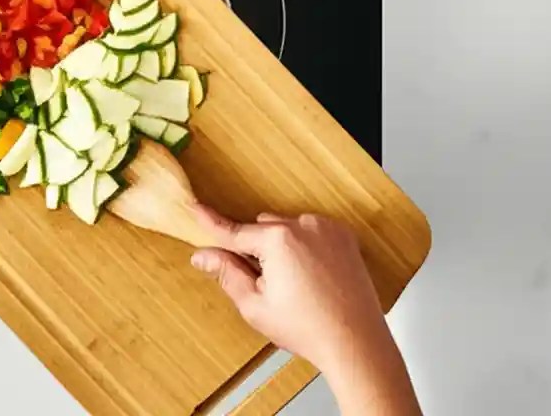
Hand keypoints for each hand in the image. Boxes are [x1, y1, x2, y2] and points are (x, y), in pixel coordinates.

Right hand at [190, 207, 390, 375]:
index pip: (234, 231)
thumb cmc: (309, 328)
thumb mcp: (255, 305)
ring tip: (295, 286)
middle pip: (262, 229)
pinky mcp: (343, 236)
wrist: (355, 341)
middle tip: (265, 284)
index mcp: (278, 240)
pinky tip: (311, 278)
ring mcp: (327, 229)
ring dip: (282, 248)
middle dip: (257, 250)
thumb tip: (204, 256)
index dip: (211, 223)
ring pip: (287, 230)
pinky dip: (305, 248)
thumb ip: (227, 274)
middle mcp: (304, 225)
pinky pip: (311, 233)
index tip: (196, 209)